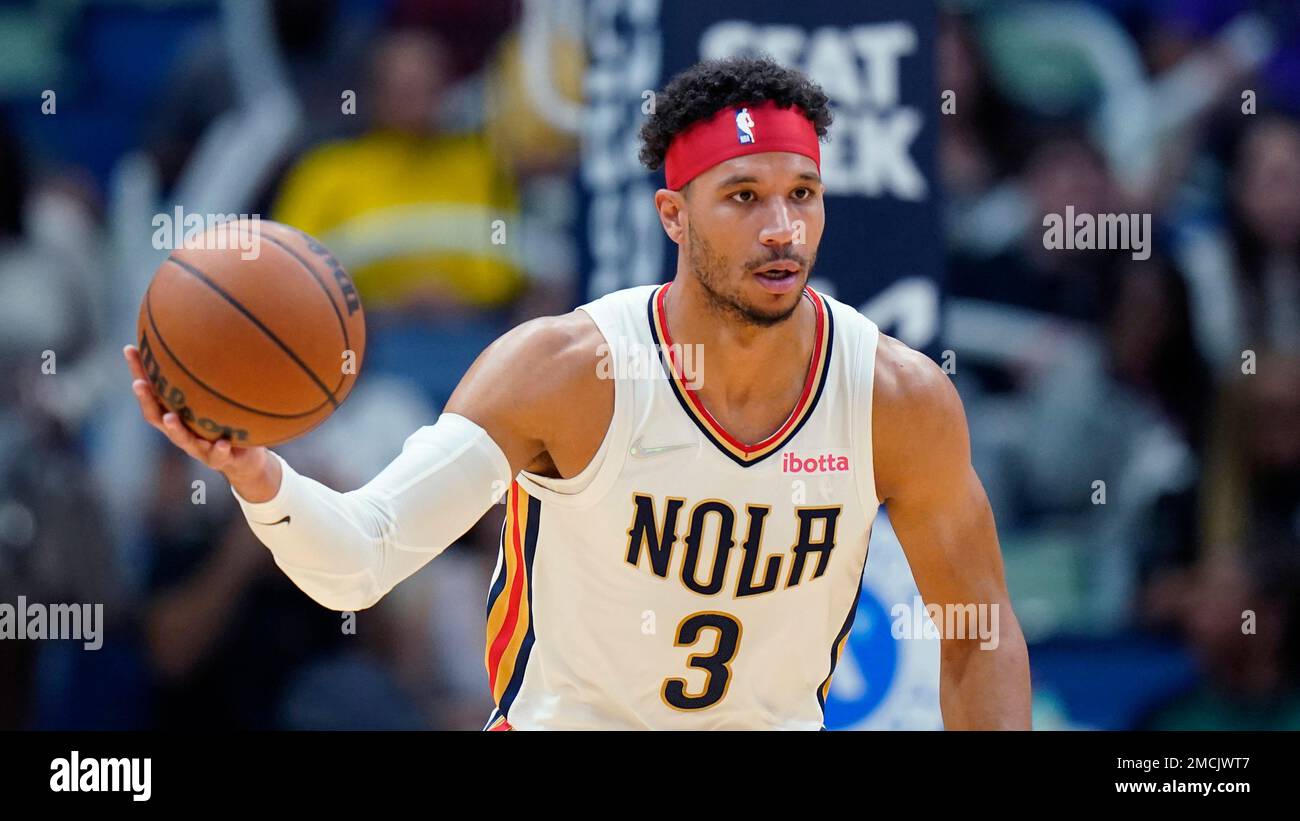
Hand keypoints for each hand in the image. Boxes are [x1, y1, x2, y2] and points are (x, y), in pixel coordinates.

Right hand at [123, 345, 281, 501]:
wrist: (246, 460)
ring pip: (183, 440)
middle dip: (146, 399)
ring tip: (170, 418)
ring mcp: (198, 447)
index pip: (152, 391)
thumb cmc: (227, 425)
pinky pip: (218, 455)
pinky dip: (219, 449)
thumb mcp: (217, 400)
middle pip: (156, 416)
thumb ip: (209, 377)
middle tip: (138, 384)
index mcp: (176, 414)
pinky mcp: (219, 459)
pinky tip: (223, 442)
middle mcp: (182, 431)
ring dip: (175, 428)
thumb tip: (205, 336)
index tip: (129, 349)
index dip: (139, 372)